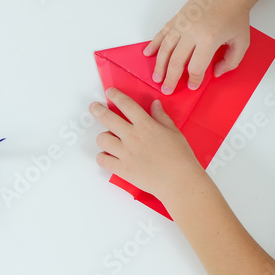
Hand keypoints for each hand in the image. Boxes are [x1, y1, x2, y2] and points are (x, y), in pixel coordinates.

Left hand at [89, 88, 206, 200]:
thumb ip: (162, 117)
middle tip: (94, 107)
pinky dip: (103, 157)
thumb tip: (155, 104)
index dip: (116, 96)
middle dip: (98, 110)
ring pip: (102, 139)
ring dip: (104, 137)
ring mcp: (125, 153)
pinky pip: (102, 160)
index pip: (127, 105)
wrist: (180, 182)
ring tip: (109, 138)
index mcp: (146, 126)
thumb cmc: (181, 157)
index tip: (110, 92)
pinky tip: (108, 155)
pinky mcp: (122, 169)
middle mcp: (133, 137)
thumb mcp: (174, 132)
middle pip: (108, 118)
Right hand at [143, 0, 251, 93]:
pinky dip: (153, 45)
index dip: (194, 79)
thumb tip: (215, 73)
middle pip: (176, 61)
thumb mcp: (242, 41)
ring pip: (165, 49)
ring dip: (159, 65)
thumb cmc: (235, 15)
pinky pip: (161, 34)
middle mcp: (191, 33)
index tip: (192, 86)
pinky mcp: (176, 18)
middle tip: (167, 90)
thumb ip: (231, 61)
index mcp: (208, 40)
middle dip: (171, 78)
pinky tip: (148, 54)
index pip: (196, 66)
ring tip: (157, 77)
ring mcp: (181, 25)